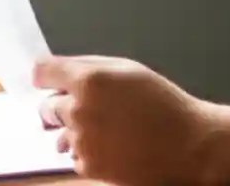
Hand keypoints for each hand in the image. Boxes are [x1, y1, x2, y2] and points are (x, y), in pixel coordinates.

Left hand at [34, 55, 214, 184]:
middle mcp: (80, 109)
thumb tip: (59, 70)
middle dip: (62, 106)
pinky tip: (115, 146)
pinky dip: (88, 152)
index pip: (42, 72)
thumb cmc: (164, 105)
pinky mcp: (87, 165)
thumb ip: (91, 65)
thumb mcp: (131, 70)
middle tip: (93, 108)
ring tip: (112, 130)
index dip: (46, 76)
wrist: (187, 146)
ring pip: (60, 134)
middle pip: (45, 106)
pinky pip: (74, 156)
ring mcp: (82, 140)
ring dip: (76, 131)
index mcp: (90, 79)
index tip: (50, 81)